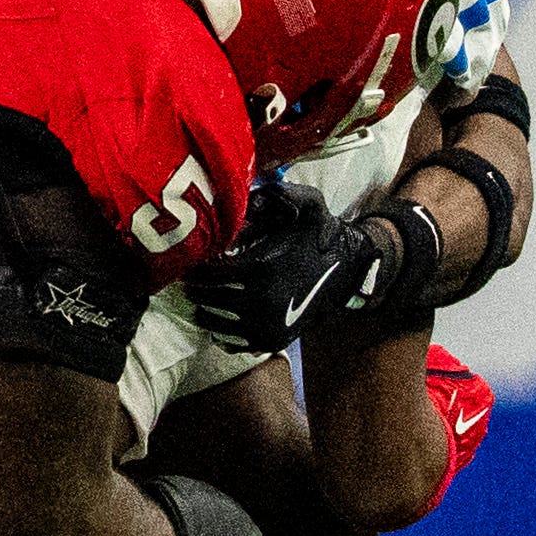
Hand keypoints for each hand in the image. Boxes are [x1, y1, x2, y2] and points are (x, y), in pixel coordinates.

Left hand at [183, 177, 386, 353]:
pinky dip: (220, 333)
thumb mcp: (306, 206)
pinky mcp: (273, 341)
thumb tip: (244, 195)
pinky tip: (215, 319)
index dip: (193, 269)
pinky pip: (233, 342)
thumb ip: (276, 193)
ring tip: (197, 301)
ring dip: (201, 312)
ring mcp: (267, 326)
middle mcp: (262, 302)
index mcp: (261, 269)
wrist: (350, 271)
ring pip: (215, 323)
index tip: (187, 264)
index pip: (209, 274)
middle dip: (193, 290)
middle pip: (207, 298)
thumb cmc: (320, 236)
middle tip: (186, 282)